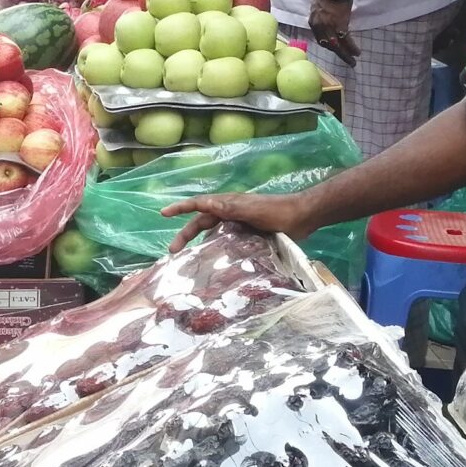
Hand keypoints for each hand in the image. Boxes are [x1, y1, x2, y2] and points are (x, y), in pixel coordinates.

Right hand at [160, 189, 307, 252]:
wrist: (302, 217)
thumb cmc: (277, 211)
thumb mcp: (251, 209)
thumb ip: (229, 208)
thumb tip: (205, 205)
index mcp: (228, 204)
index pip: (199, 205)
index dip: (180, 208)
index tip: (163, 214)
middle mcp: (230, 213)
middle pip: (202, 223)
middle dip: (185, 235)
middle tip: (172, 252)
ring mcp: (239, 224)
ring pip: (213, 233)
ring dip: (199, 243)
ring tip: (188, 259)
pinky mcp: (248, 235)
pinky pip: (226, 241)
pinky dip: (217, 249)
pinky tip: (214, 262)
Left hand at [307, 0, 360, 66]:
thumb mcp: (321, 5)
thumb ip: (323, 15)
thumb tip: (330, 20)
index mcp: (313, 20)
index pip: (320, 37)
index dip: (328, 45)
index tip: (335, 49)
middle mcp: (319, 25)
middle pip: (327, 44)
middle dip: (337, 53)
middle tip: (346, 60)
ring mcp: (329, 26)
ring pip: (336, 45)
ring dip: (345, 54)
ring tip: (352, 61)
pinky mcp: (340, 24)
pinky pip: (346, 40)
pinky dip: (351, 48)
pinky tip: (356, 53)